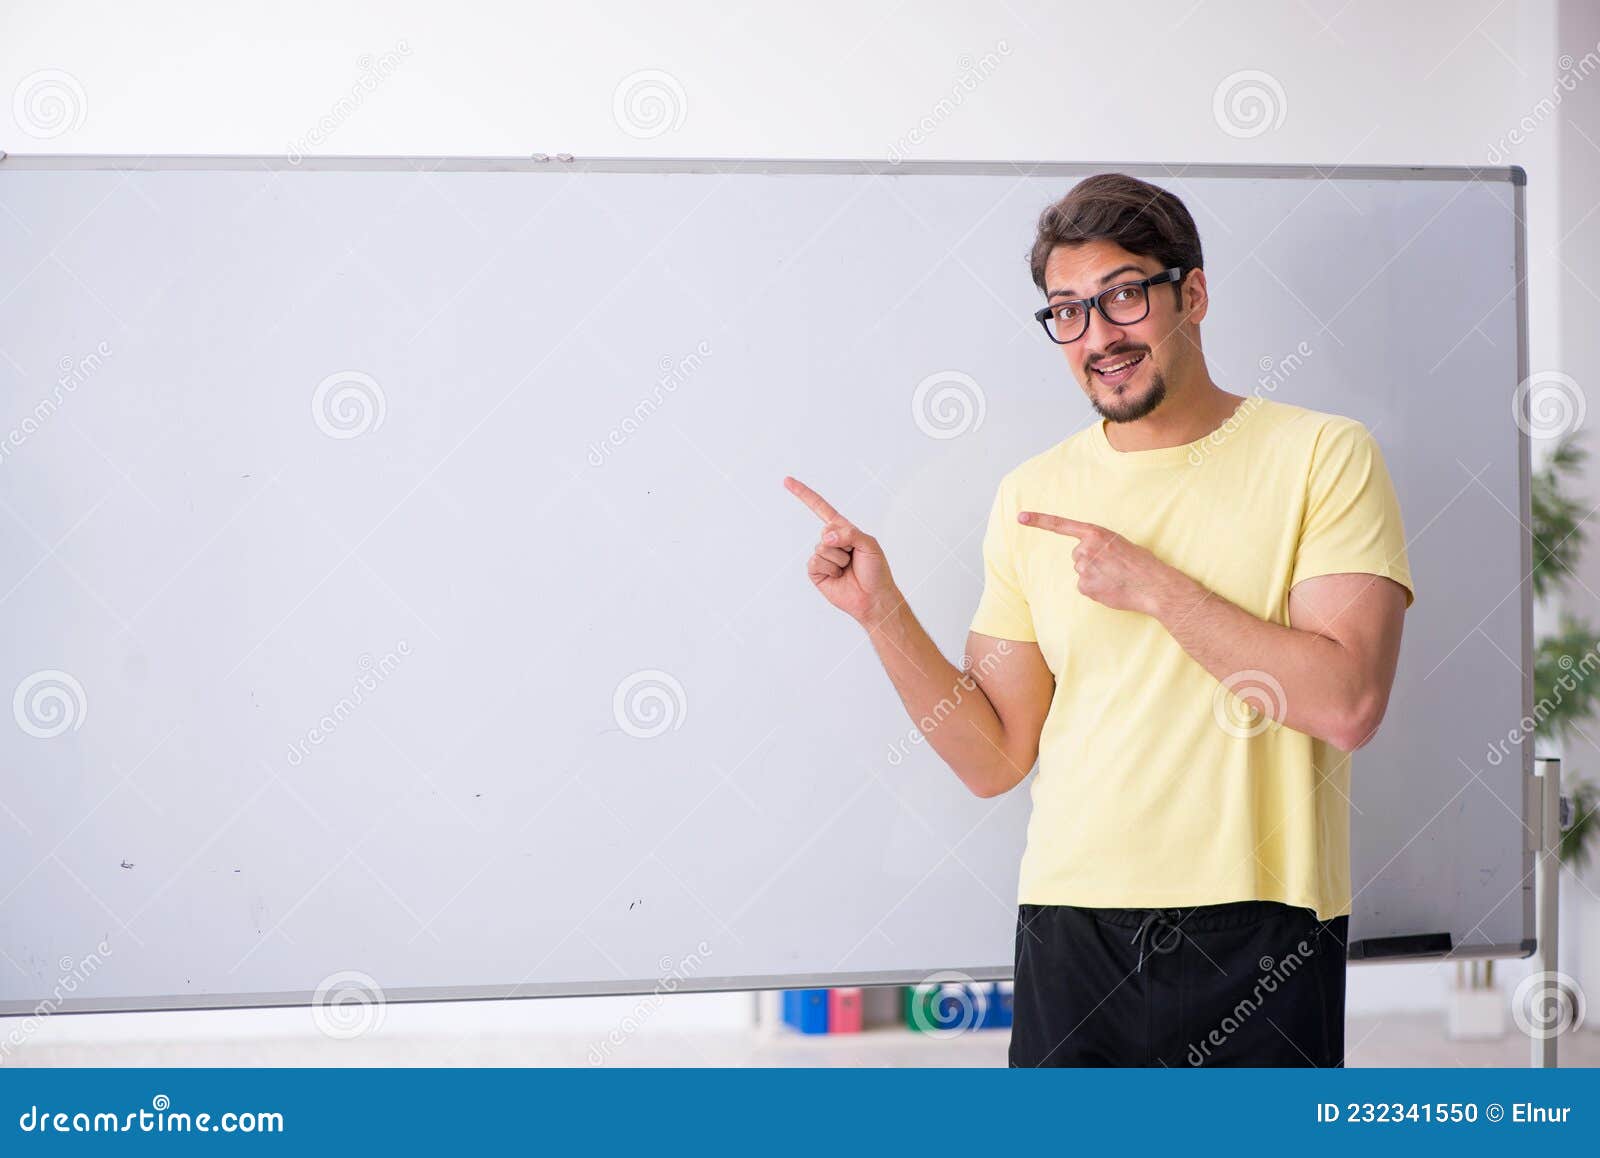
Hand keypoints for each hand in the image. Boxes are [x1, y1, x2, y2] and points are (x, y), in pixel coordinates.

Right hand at [783, 476, 901, 625]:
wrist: (873, 598)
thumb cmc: (875, 570)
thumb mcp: (869, 544)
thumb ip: (849, 533)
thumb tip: (826, 537)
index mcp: (843, 530)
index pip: (820, 508)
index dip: (803, 494)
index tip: (787, 481)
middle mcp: (830, 541)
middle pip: (825, 531)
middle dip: (843, 543)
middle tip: (854, 556)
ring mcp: (822, 557)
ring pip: (821, 548)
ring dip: (839, 559)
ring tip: (848, 568)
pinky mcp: (816, 572)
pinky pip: (815, 562)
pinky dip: (829, 568)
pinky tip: (838, 575)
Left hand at [1017, 511, 1174, 615]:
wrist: (1154, 585)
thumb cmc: (1141, 564)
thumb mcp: (1119, 543)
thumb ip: (1099, 545)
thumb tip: (1085, 557)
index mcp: (1096, 533)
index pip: (1061, 525)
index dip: (1039, 520)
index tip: (1020, 517)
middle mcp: (1086, 548)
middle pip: (1076, 555)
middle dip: (1090, 561)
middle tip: (1113, 567)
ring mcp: (1084, 568)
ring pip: (1081, 571)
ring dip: (1094, 576)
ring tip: (1114, 578)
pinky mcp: (1085, 586)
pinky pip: (1084, 587)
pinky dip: (1095, 589)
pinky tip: (1111, 588)